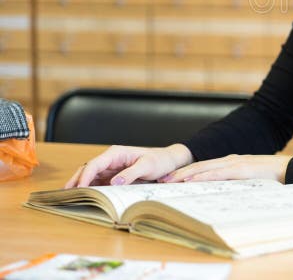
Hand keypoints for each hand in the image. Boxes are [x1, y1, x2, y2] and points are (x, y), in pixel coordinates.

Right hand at [64, 144, 193, 188]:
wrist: (168, 162)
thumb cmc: (159, 161)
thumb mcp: (147, 165)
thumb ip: (131, 173)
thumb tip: (114, 182)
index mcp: (116, 153)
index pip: (94, 164)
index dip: (84, 177)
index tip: (78, 189)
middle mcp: (110, 160)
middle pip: (87, 170)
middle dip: (76, 181)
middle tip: (65, 196)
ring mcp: (110, 168)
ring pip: (90, 177)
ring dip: (80, 186)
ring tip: (69, 199)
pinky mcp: (113, 176)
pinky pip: (98, 182)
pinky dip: (90, 189)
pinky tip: (84, 198)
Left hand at [161, 154, 291, 183]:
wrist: (291, 169)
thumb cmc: (274, 177)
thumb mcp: (252, 181)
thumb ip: (239, 183)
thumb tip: (228, 193)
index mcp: (234, 164)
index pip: (206, 168)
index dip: (188, 173)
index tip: (173, 179)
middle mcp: (231, 160)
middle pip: (200, 166)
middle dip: (180, 173)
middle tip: (162, 179)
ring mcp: (236, 163)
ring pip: (205, 168)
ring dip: (186, 174)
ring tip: (170, 180)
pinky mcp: (241, 169)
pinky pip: (217, 173)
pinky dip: (202, 176)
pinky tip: (191, 180)